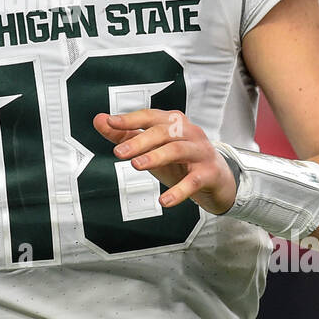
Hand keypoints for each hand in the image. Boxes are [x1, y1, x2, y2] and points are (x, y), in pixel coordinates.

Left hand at [94, 108, 237, 214]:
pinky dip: (178, 191)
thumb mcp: (151, 148)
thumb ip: (125, 134)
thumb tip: (99, 120)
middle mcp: (189, 132)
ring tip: (137, 166)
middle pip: (163, 132)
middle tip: (118, 153)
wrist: (218, 180)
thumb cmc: (182, 161)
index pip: (150, 117)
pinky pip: (193, 181)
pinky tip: (164, 201)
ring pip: (177, 149)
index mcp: (173, 123)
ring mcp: (201, 152)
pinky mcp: (209, 173)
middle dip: (140, 141)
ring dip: (155, 156)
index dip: (130, 119)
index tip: (110, 122)